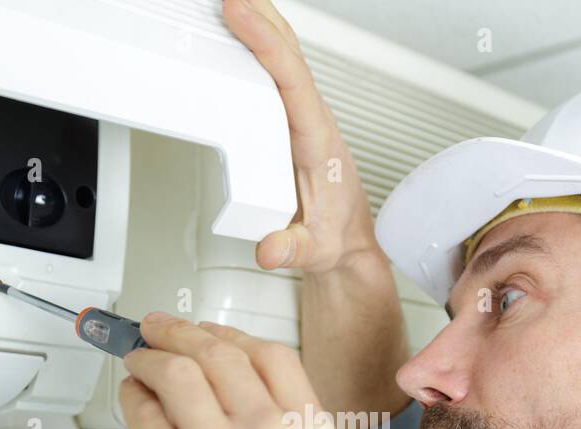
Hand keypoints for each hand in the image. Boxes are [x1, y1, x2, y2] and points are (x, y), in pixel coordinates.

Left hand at [117, 314, 338, 428]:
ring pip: (172, 371)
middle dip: (178, 332)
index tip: (205, 330)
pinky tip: (130, 402)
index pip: (271, 354)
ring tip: (136, 359)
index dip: (229, 334)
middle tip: (155, 330)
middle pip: (217, 350)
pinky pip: (139, 413)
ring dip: (147, 356)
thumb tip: (211, 386)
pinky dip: (130, 398)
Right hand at [223, 0, 379, 272]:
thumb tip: (270, 249)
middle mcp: (314, 122)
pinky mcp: (294, 120)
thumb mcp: (313, 251)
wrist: (348, 243)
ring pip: (285, 58)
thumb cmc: (333, 239)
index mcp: (318, 142)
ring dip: (262, 24)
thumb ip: (291, 250)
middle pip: (289, 55)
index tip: (240, 16)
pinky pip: (279, 73)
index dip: (266, 46)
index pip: (291, 81)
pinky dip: (261, 44)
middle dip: (260, 19)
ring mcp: (304, 118)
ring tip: (232, 2)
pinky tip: (244, 30)